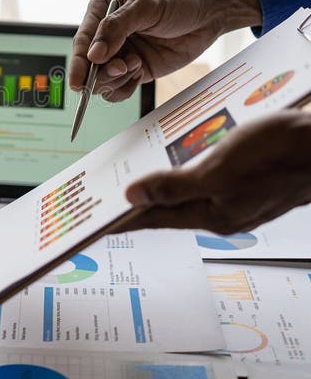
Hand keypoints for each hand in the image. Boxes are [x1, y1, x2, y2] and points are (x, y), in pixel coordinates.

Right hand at [69, 0, 260, 101]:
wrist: (210, 10)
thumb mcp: (146, 6)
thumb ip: (117, 28)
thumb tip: (94, 55)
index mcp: (102, 9)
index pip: (83, 39)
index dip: (79, 62)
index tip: (79, 82)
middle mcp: (107, 33)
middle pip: (89, 64)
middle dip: (102, 72)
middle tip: (122, 67)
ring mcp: (121, 52)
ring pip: (103, 79)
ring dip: (116, 79)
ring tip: (137, 65)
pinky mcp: (136, 68)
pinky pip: (120, 88)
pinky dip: (125, 88)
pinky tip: (140, 74)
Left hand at [123, 112, 310, 232]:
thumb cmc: (281, 154)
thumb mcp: (219, 169)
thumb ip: (175, 187)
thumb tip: (134, 198)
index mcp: (215, 216)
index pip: (156, 220)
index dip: (125, 220)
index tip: (97, 224)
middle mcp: (226, 213)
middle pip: (173, 208)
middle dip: (143, 200)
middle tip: (113, 194)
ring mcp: (242, 200)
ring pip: (194, 193)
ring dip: (169, 184)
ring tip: (143, 175)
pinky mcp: (254, 183)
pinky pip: (213, 180)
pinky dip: (194, 172)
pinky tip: (188, 158)